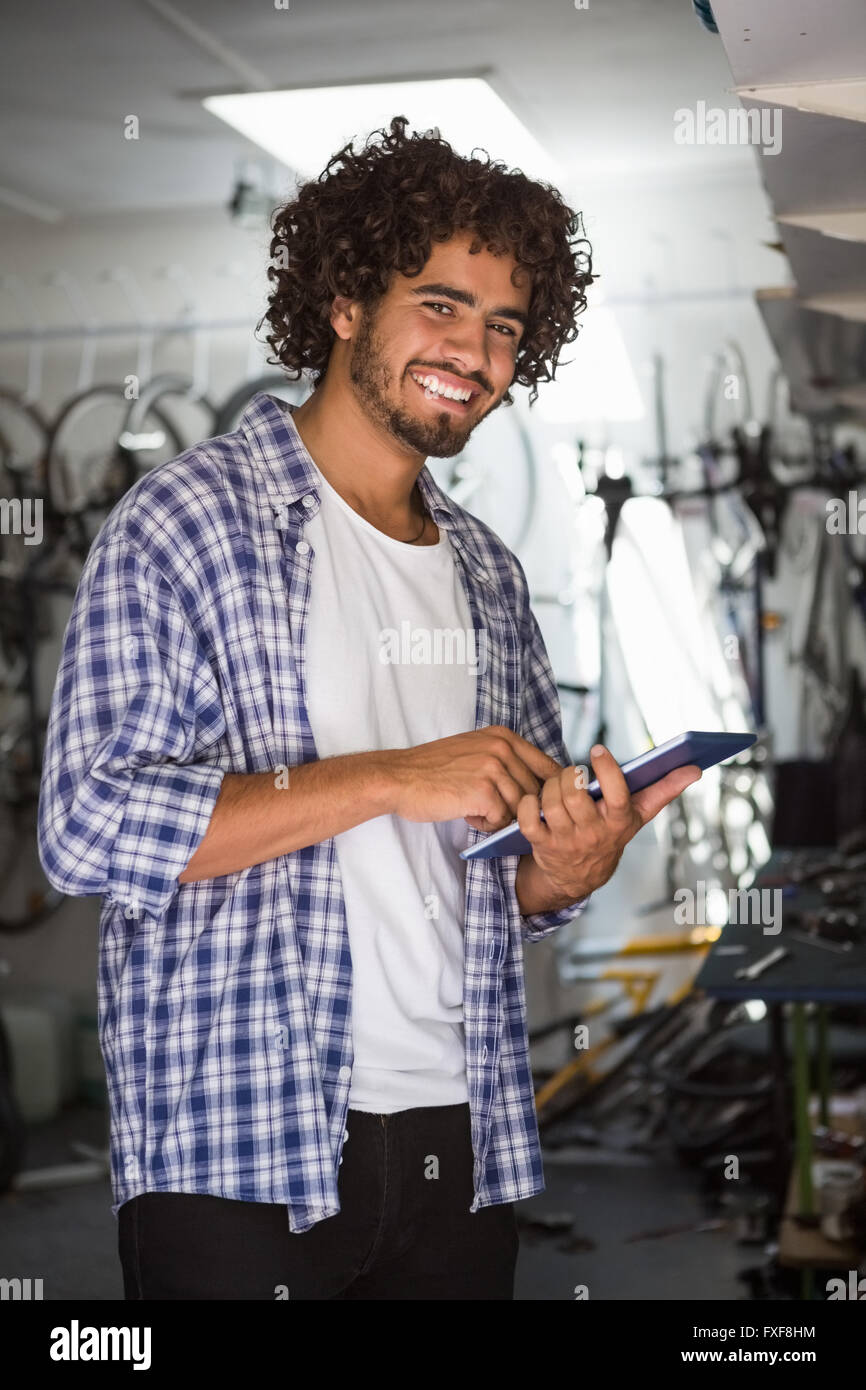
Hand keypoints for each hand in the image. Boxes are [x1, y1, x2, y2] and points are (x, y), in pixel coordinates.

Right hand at [387, 726, 562, 831]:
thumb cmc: (433, 769)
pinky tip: (466, 813)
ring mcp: (493, 769)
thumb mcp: (475, 750)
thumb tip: (537, 787)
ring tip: (473, 807)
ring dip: (498, 816)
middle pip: (534, 792)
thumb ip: (505, 760)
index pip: (546, 766)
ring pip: (519, 808)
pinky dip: (485, 823)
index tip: (541, 804)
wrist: (400, 777)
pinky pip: (501, 820)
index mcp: (503, 737)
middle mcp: (502, 748)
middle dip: (516, 807)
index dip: (548, 790)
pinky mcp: (483, 792)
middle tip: (487, 805)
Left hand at [515, 744, 701, 902]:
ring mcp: (566, 841)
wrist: (580, 876)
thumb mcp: (638, 815)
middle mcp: (592, 833)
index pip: (616, 794)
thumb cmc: (610, 832)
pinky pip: (528, 819)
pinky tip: (534, 800)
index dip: (607, 770)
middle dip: (570, 775)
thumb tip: (695, 769)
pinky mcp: (542, 844)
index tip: (599, 750)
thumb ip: (664, 790)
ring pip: (551, 803)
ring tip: (557, 784)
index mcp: (618, 821)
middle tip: (573, 773)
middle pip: (575, 794)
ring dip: (550, 786)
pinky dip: (527, 804)